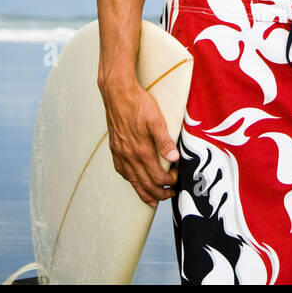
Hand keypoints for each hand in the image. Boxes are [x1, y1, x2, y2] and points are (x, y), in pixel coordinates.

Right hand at [100, 81, 179, 208]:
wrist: (117, 92)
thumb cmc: (137, 103)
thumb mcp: (156, 119)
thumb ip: (164, 140)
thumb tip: (174, 157)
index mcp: (140, 150)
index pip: (157, 176)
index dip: (168, 181)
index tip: (176, 178)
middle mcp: (128, 155)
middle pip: (144, 183)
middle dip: (158, 193)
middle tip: (169, 194)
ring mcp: (120, 153)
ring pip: (132, 180)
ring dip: (143, 192)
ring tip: (152, 200)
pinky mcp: (114, 148)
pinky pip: (121, 170)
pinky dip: (129, 180)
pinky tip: (134, 180)